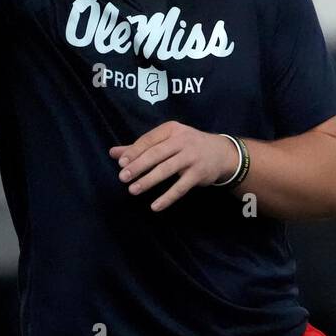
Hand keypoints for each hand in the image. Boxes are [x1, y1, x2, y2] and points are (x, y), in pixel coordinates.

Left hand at [109, 121, 240, 212]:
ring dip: (149, 180)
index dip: (134, 152)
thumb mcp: (167, 140)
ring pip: (166, 169)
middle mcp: (182, 141)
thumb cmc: (187, 146)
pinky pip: (181, 187)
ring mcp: (192, 157)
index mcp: (171, 130)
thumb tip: (113, 153)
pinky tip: (155, 206)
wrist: (222, 153)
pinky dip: (168, 197)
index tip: (121, 164)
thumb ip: (140, 147)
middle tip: (123, 178)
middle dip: (138, 166)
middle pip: (156, 154)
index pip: (149, 140)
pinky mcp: (199, 173)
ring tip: (133, 190)